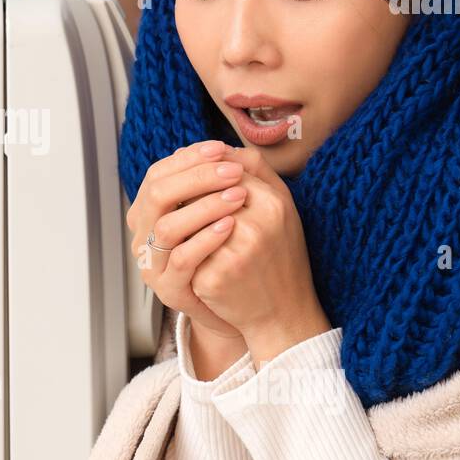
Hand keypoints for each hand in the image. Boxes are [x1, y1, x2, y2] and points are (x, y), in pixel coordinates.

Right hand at [126, 138, 249, 341]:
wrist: (243, 304)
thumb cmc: (232, 251)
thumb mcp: (222, 211)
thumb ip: (218, 182)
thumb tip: (225, 148)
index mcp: (150, 212)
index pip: (158, 174)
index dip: (187, 158)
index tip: (220, 148)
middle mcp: (144, 235)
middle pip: (157, 195)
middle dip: (196, 177)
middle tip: (232, 170)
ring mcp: (153, 264)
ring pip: (167, 227)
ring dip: (204, 206)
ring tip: (238, 195)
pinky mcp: (170, 290)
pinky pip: (183, 259)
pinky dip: (206, 239)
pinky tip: (230, 225)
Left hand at [188, 145, 330, 367]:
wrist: (285, 312)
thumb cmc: (279, 255)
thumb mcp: (280, 208)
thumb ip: (254, 171)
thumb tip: (214, 147)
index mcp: (272, 202)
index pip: (222, 169)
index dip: (200, 172)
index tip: (190, 178)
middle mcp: (256, 225)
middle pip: (199, 192)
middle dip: (183, 193)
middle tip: (174, 198)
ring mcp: (234, 253)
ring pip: (186, 221)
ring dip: (177, 220)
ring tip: (174, 222)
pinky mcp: (215, 278)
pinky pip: (184, 252)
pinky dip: (181, 249)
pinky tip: (182, 252)